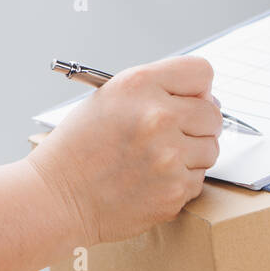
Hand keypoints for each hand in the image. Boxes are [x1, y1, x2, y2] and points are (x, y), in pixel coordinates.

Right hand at [0, 56, 221, 270]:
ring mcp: (169, 156)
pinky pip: (198, 179)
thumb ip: (155, 92)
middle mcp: (158, 117)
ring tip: (157, 160)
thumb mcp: (108, 99)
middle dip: (198, 124)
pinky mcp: (174, 189)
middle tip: (174, 135)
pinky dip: (180, 181)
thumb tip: (206, 99)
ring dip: (191, 155)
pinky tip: (151, 180)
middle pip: (213, 113)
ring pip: (211, 149)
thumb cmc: (79, 148)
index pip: (201, 73)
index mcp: (140, 85)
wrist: (56, 198)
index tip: (190, 100)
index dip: (198, 88)